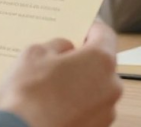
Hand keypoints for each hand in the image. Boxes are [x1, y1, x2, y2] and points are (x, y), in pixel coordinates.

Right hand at [0, 21, 122, 126]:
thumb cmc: (29, 95)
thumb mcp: (35, 54)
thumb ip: (56, 45)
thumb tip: (64, 49)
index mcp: (100, 60)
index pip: (105, 34)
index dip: (92, 27)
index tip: (83, 27)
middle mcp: (111, 86)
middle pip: (101, 64)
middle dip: (83, 60)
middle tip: (61, 58)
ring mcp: (106, 111)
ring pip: (96, 89)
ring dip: (80, 85)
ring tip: (53, 86)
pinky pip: (89, 109)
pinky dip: (76, 105)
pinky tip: (54, 105)